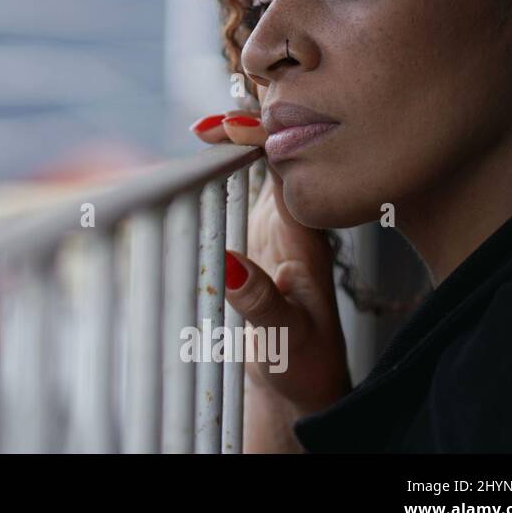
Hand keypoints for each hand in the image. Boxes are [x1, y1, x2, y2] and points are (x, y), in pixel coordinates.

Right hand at [190, 111, 351, 445]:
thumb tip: (228, 262)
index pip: (292, 169)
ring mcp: (274, 227)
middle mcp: (294, 223)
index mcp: (307, 238)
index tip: (228, 129)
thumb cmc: (305, 368)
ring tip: (204, 130)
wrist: (305, 385)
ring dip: (235, 145)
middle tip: (204, 127)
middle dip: (246, 129)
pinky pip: (243, 189)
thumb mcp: (285, 340)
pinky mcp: (255, 237)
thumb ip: (259, 302)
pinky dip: (225, 167)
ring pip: (260, 168)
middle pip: (277, 156)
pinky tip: (208, 155)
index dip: (265, 140)